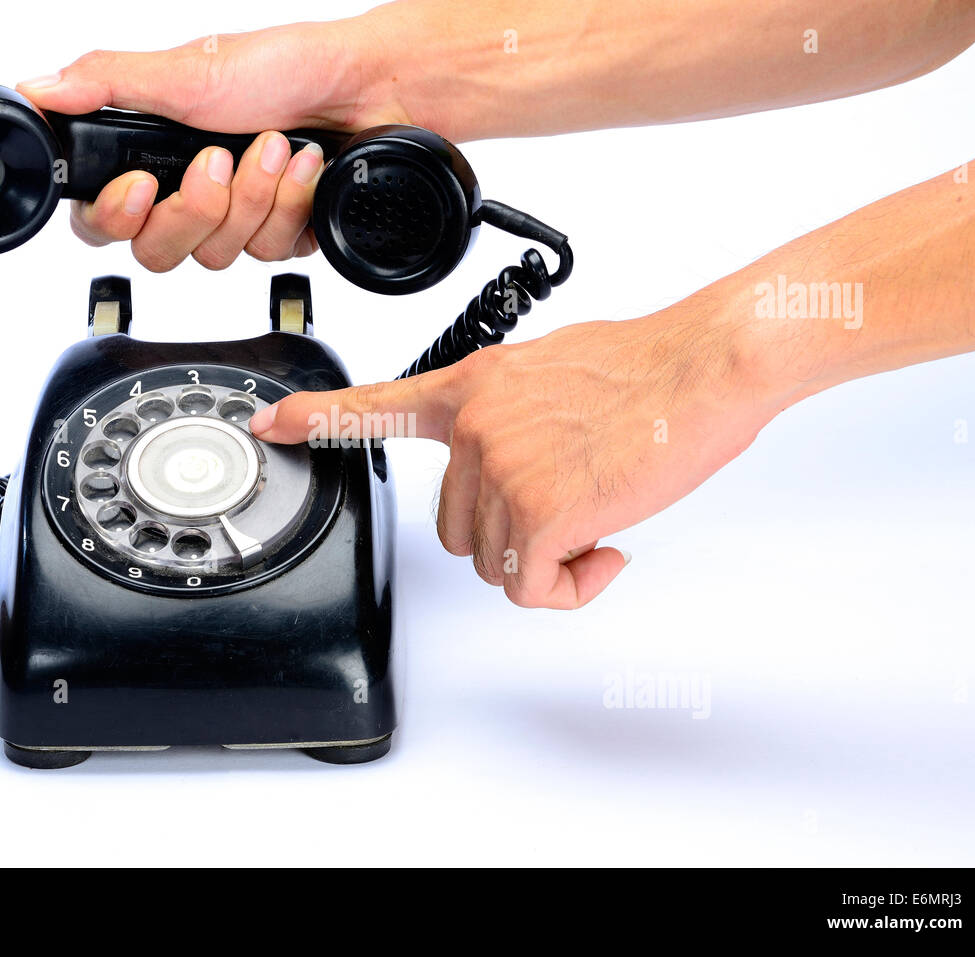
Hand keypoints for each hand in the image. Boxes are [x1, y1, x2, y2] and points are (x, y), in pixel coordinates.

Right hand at [16, 21, 410, 271]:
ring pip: (220, 256)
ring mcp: (237, 218)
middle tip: (222, 159)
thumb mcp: (188, 70)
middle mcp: (191, 191)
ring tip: (276, 148)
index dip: (118, 217)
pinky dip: (290, 209)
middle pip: (161, 252)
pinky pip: (269, 256)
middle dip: (200, 207)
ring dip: (254, 199)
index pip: (104, 221)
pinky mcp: (280, 236)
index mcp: (157, 151)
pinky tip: (303, 172)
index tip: (142, 187)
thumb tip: (36, 89)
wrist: (372, 87)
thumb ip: (107, 84)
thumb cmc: (287, 68)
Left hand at [249, 307, 778, 608]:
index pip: (377, 404)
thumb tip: (527, 464)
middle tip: (572, 511)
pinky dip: (570, 587)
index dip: (320, 419)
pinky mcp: (537, 510)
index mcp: (474, 388)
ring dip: (548, 561)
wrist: (701, 365)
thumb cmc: (647, 370)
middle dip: (511, 537)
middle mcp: (474, 428)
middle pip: (457, 529)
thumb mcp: (554, 375)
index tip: (273, 424)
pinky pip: (530, 588)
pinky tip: (605, 550)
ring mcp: (501, 468)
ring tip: (599, 517)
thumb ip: (515, 418)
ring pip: (495, 564)